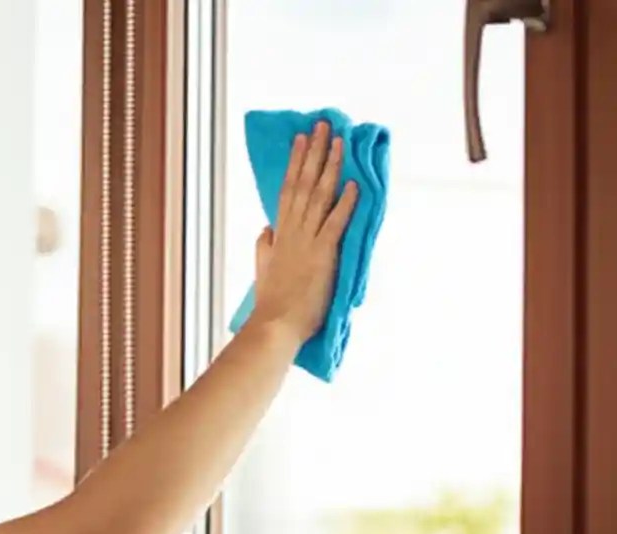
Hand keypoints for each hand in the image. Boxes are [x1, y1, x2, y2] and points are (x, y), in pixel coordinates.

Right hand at [247, 120, 357, 341]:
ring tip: (338, 142)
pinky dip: (345, 203)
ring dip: (330, 167)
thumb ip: (265, 247)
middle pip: (303, 183)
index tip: (301, 139)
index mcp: (280, 234)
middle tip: (322, 125)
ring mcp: (308, 241)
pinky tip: (354, 184)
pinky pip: (336, 223)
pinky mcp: (323, 254)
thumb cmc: (273, 304)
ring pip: (319, 196)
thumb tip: (265, 229)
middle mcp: (293, 231)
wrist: (276, 325)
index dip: (296, 162)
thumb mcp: (263, 269)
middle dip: (314, 152)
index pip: (288, 189)